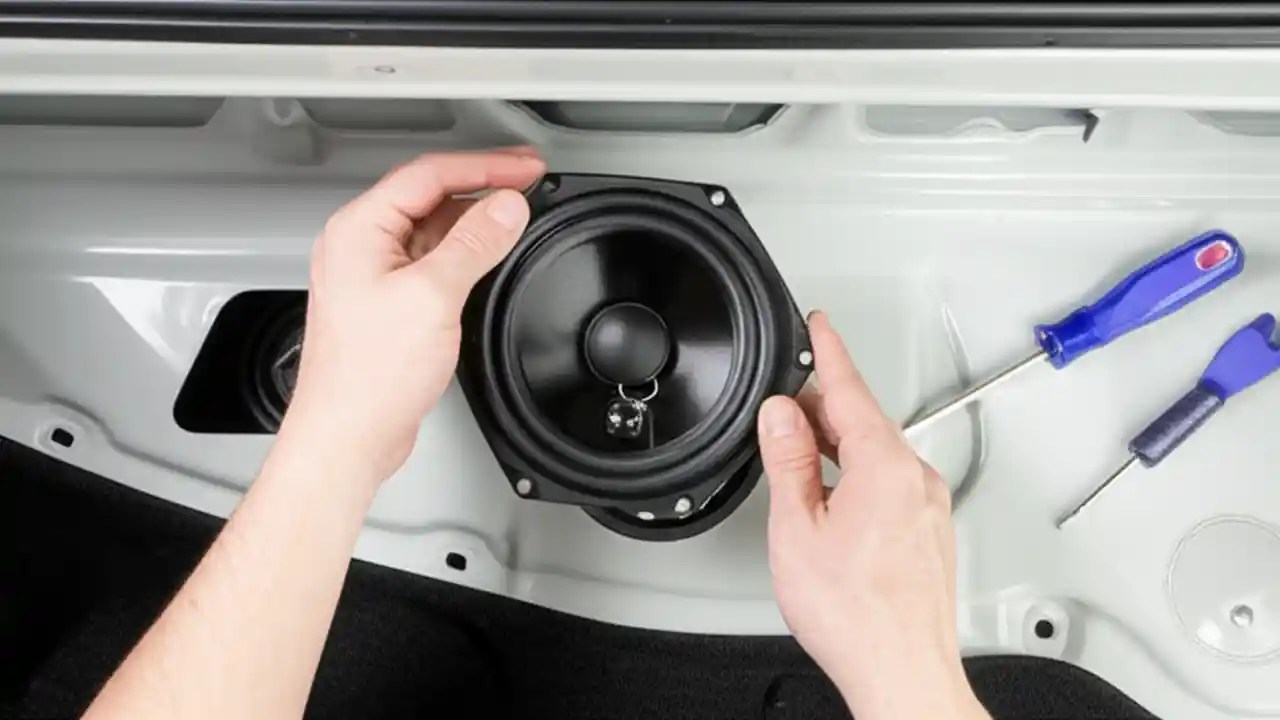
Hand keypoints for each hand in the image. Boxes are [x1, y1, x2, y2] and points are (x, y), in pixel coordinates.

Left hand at [284, 149, 545, 483]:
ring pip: (432, 228)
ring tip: (516, 216)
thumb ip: (474, 244)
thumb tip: (506, 208)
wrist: (348, 434)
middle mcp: (359, 247)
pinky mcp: (389, 303)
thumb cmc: (366, 376)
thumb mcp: (433, 297)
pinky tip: (488, 256)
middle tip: (527, 180)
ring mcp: (373, 275)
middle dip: (482, 186)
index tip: (524, 167)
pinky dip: (464, 252)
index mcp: (358, 230)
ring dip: (475, 220)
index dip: (484, 165)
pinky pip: (430, 259)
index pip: (429, 174)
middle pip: (429, 195)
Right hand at [758, 312, 987, 719]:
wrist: (903, 672)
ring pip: (879, 453)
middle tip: (783, 407)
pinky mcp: (930, 531)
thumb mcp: (797, 527)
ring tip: (800, 459)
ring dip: (839, 446)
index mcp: (885, 467)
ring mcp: (928, 506)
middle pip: (865, 421)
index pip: (851, 390)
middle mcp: (917, 480)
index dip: (829, 352)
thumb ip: (789, 460)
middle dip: (823, 408)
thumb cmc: (856, 615)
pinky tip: (833, 496)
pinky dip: (859, 474)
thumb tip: (781, 413)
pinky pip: (892, 482)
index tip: (819, 324)